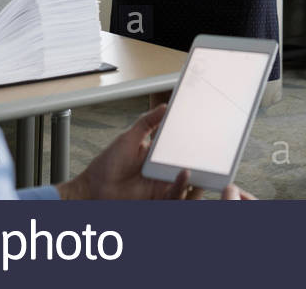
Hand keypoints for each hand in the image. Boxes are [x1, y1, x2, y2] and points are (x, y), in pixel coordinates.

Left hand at [57, 105, 194, 199]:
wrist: (94, 188)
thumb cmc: (107, 164)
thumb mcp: (129, 137)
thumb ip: (147, 123)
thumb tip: (164, 107)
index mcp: (157, 154)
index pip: (180, 147)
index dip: (192, 141)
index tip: (204, 131)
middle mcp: (162, 170)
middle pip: (187, 164)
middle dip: (201, 160)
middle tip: (211, 150)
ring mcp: (161, 185)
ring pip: (186, 181)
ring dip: (197, 174)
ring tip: (202, 164)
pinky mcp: (158, 198)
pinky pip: (175, 193)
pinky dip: (182, 184)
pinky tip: (185, 173)